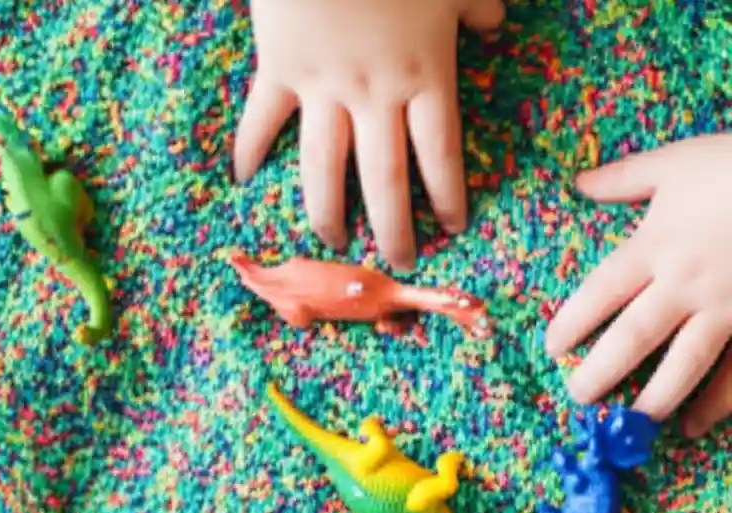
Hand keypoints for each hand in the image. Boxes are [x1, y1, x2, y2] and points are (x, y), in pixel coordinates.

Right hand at [232, 0, 504, 269]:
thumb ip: (479, 8)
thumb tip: (493, 28)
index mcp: (425, 74)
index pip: (439, 153)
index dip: (447, 196)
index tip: (451, 226)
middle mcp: (374, 95)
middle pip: (384, 179)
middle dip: (393, 227)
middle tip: (398, 261)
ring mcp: (322, 87)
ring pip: (325, 167)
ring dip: (328, 212)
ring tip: (333, 241)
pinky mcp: (280, 71)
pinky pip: (264, 121)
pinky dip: (251, 149)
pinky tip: (245, 178)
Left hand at [546, 133, 731, 436]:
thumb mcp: (678, 161)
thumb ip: (624, 178)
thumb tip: (577, 183)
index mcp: (656, 246)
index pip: (600, 293)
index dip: (572, 323)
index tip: (552, 348)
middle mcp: (686, 284)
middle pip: (633, 337)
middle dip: (601, 371)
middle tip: (579, 397)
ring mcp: (730, 307)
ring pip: (685, 363)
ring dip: (655, 397)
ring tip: (632, 422)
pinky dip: (718, 403)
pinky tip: (696, 424)